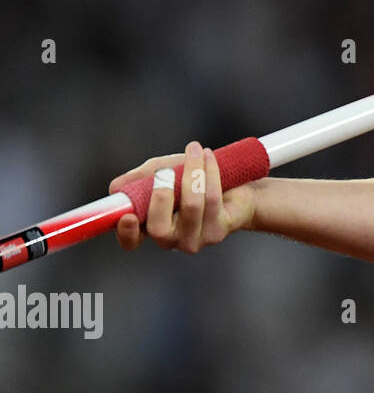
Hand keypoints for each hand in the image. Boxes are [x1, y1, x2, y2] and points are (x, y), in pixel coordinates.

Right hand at [110, 141, 257, 252]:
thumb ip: (138, 181)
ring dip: (192, 173)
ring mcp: (196, 239)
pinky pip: (212, 199)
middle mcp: (172, 240)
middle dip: (161, 198)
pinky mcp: (218, 231)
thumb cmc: (194, 181)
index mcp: (151, 228)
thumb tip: (115, 189)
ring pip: (190, 207)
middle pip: (159, 229)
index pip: (131, 242)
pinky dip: (209, 173)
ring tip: (195, 151)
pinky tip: (209, 157)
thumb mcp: (162, 174)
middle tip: (167, 172)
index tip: (127, 216)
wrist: (239, 187)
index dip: (126, 233)